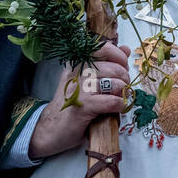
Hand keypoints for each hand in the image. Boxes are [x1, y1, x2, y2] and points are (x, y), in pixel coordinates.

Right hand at [28, 42, 131, 159]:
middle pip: (114, 68)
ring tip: (118, 98)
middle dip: (124, 79)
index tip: (122, 68)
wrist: (51, 129)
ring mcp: (80, 89)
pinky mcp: (84, 106)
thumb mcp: (87, 80)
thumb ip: (107, 63)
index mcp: (78, 63)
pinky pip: (112, 101)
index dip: (120, 58)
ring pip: (115, 83)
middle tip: (121, 88)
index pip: (104, 48)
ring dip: (122, 93)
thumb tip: (125, 49)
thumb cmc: (72, 104)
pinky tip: (116, 108)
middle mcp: (77, 72)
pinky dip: (119, 105)